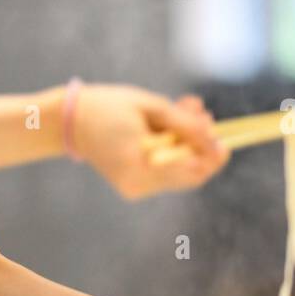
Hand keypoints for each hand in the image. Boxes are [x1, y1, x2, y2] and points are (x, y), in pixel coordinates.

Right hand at [72, 87, 228, 198]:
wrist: (69, 120)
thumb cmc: (108, 107)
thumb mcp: (152, 107)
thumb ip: (185, 124)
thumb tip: (215, 137)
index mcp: (140, 166)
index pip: (191, 171)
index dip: (212, 156)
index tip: (225, 140)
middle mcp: (139, 185)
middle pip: (189, 175)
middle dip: (202, 146)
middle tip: (204, 115)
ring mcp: (135, 188)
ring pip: (180, 171)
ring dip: (189, 143)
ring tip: (187, 109)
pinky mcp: (134, 185)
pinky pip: (166, 170)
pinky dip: (174, 148)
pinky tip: (171, 124)